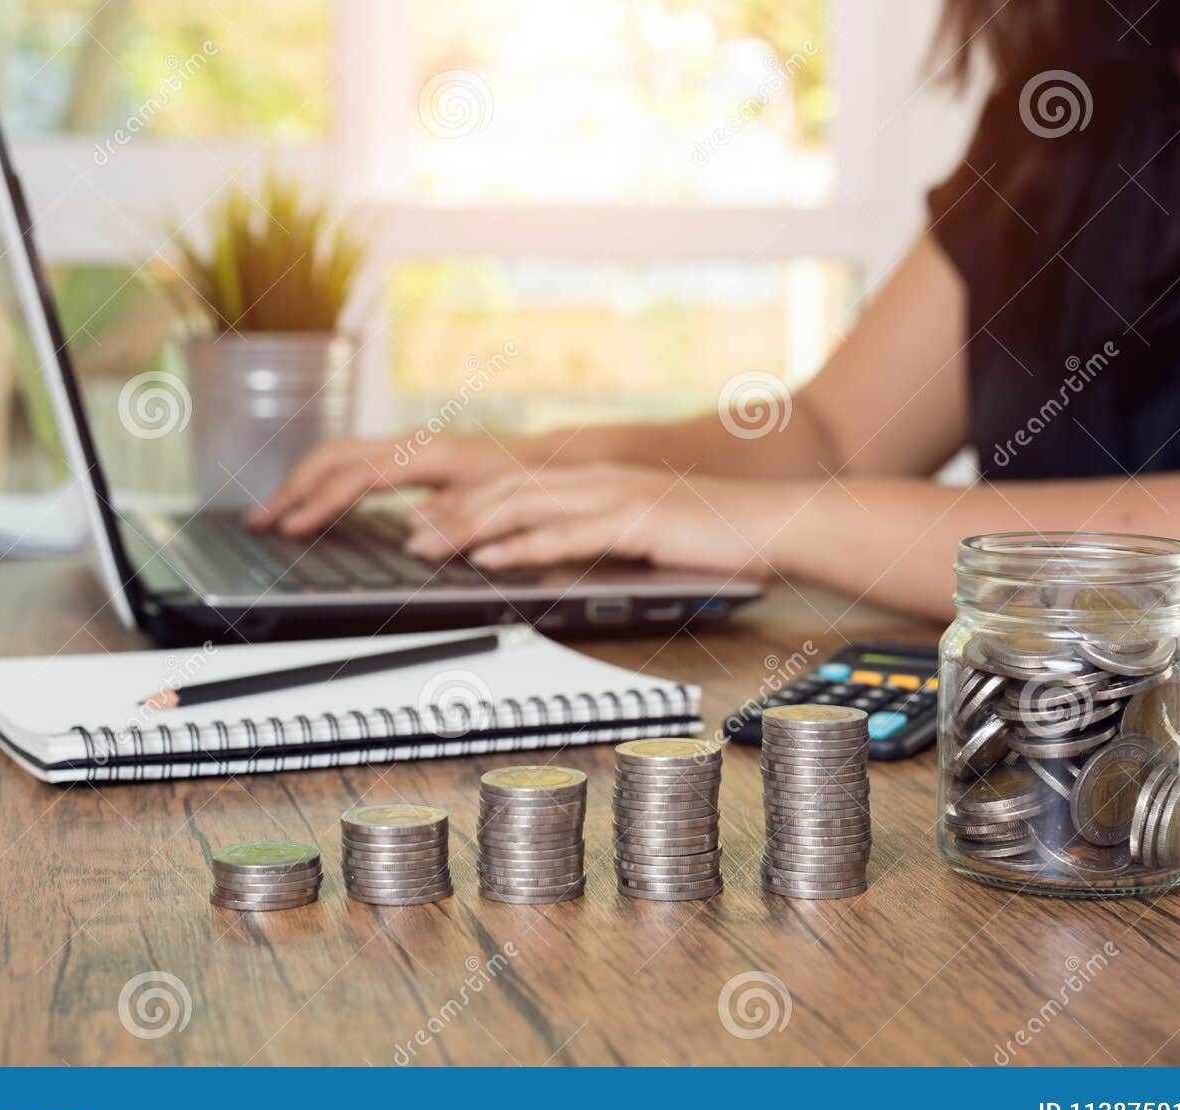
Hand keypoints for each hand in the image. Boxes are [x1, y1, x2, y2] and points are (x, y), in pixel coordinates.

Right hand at [249, 432, 542, 536]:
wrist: (552, 461)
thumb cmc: (529, 483)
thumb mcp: (498, 504)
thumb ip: (458, 520)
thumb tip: (413, 538)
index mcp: (428, 455)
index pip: (356, 478)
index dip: (319, 503)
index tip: (290, 528)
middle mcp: (412, 444)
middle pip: (333, 457)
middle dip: (292, 489)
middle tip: (259, 522)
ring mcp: (407, 447)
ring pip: (337, 454)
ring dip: (300, 482)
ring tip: (272, 514)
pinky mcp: (408, 456)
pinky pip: (351, 462)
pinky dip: (322, 481)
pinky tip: (312, 505)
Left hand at [404, 464, 798, 574]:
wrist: (772, 523)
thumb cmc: (709, 535)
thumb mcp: (636, 534)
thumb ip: (592, 539)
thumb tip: (545, 559)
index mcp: (593, 481)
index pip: (511, 486)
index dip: (461, 502)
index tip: (420, 520)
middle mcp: (596, 480)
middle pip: (505, 491)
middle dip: (450, 513)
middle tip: (407, 537)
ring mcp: (615, 497)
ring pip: (526, 507)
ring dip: (471, 527)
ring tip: (430, 545)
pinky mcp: (636, 521)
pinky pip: (569, 535)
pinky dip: (525, 546)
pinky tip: (493, 559)